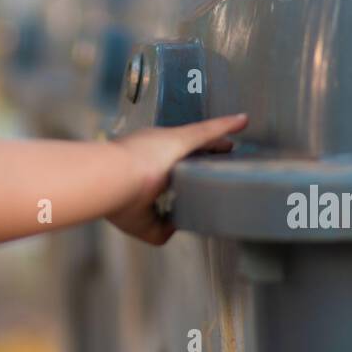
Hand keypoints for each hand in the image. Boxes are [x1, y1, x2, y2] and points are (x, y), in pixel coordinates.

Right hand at [105, 113, 247, 244]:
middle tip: (219, 158)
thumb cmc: (118, 199)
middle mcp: (151, 151)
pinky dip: (224, 126)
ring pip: (196, 140)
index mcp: (137, 168)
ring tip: (231, 147)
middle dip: (200, 154)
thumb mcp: (139, 223)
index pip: (164, 168)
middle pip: (182, 151)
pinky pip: (207, 130)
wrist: (110, 179)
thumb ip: (158, 229)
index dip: (179, 170)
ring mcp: (165, 143)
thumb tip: (175, 229)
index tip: (192, 175)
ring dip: (214, 143)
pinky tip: (241, 122)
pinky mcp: (179, 138)